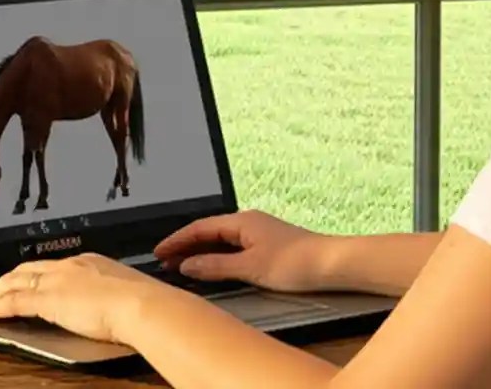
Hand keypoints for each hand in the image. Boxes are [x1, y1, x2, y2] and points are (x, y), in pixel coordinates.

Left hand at [0, 252, 159, 342]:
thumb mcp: (126, 294)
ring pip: (14, 282)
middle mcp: (70, 266)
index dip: (34, 274)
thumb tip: (115, 307)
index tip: (26, 282)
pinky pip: (12, 301)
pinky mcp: (47, 299)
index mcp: (91, 262)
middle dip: (8, 279)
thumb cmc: (143, 303)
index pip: (53, 266)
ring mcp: (57, 280)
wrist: (141, 304)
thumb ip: (113, 297)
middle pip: (28, 269)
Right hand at [154, 209, 330, 292]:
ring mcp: (260, 234)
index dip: (177, 240)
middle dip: (185, 247)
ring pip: (221, 242)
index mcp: (242, 221)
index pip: (200, 227)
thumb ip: (215, 266)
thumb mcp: (249, 268)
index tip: (157, 253)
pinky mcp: (268, 247)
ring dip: (200, 253)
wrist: (332, 264)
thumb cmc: (295, 263)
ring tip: (181, 268)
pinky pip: (234, 249)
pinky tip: (212, 270)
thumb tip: (186, 264)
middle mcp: (249, 223)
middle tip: (163, 263)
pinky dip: (217, 258)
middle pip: (209, 232)